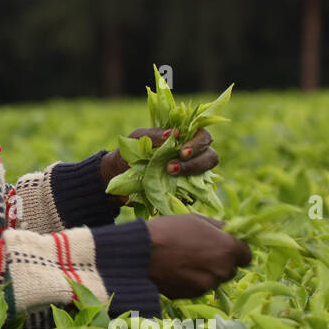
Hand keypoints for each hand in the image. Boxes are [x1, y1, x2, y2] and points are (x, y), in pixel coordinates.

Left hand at [100, 127, 218, 205]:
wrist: (118, 174)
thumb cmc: (131, 151)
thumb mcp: (138, 138)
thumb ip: (154, 134)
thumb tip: (172, 133)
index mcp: (185, 138)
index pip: (203, 137)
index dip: (197, 144)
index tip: (181, 151)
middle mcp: (193, 156)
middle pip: (210, 156)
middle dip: (195, 162)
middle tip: (172, 167)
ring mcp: (192, 174)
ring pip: (206, 175)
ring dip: (191, 174)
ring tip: (169, 174)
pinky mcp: (187, 192)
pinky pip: (195, 194)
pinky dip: (186, 193)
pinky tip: (170, 190)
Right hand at [146, 213, 251, 297]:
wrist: (140, 254)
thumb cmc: (168, 231)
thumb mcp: (195, 219)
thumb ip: (218, 226)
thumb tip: (229, 230)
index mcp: (227, 249)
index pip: (246, 255)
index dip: (236, 250)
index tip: (223, 246)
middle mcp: (222, 270)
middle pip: (231, 269)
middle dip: (221, 261)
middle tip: (201, 252)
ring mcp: (207, 286)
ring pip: (214, 279)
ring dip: (206, 272)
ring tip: (185, 261)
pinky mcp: (192, 296)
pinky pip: (199, 288)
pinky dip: (192, 281)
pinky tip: (177, 270)